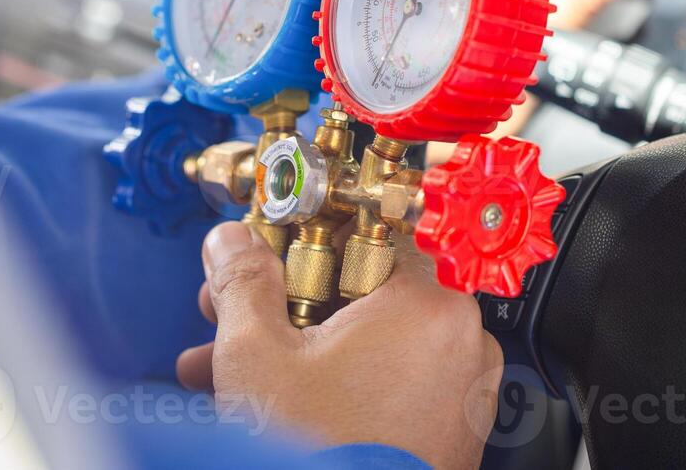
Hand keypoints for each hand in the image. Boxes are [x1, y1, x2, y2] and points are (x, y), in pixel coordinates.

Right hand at [177, 222, 498, 468]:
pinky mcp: (447, 438)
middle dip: (281, 307)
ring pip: (364, 348)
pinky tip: (265, 401)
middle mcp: (461, 346)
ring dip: (293, 351)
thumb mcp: (257, 355)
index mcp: (431, 307)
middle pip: (358, 297)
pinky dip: (331, 388)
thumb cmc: (321, 457)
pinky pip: (383, 388)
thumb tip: (231, 242)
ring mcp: (460, 396)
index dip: (299, 244)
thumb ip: (242, 282)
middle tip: (230, 313)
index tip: (261, 254)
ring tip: (223, 368)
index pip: (364, 237)